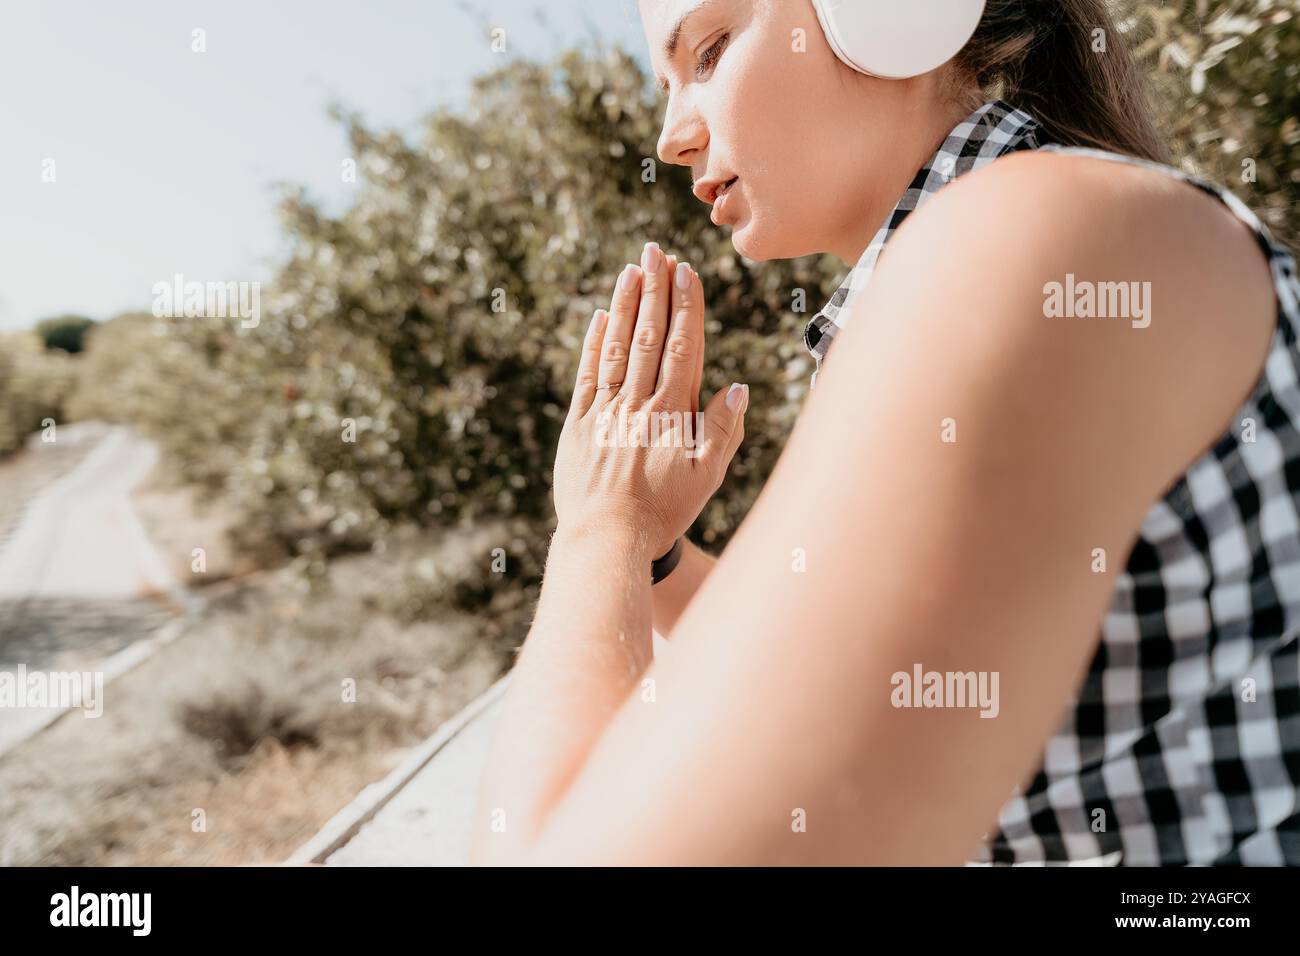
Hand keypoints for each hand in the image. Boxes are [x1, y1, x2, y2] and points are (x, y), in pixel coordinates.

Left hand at [552, 242, 748, 559]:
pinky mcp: (578, 426)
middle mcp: (637, 405)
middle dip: (654, 290)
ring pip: (617, 348)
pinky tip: (599, 317)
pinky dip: (594, 344)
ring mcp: (605, 412)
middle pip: (648, 336)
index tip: (686, 272)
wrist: (606, 541)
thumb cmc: (663, 512)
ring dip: (624, 305)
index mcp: (672, 414)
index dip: (685, 307)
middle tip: (656, 250)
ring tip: (631, 269)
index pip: (682, 347)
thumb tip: (736, 386)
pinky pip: (587, 375)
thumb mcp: (706, 477)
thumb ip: (723, 430)